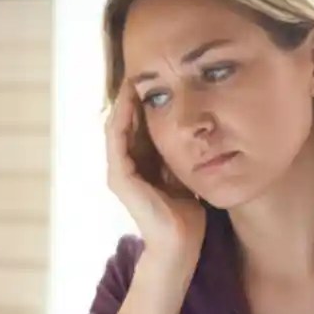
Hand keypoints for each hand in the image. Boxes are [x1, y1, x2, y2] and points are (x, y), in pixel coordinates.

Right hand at [105, 86, 205, 266]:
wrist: (180, 243)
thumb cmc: (187, 214)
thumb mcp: (185, 173)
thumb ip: (182, 154)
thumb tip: (196, 130)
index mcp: (140, 166)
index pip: (138, 127)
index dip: (144, 103)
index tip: (156, 79)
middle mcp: (125, 167)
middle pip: (125, 123)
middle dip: (131, 98)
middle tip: (140, 70)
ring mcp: (119, 172)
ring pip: (116, 127)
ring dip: (122, 103)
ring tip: (131, 79)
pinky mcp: (120, 177)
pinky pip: (116, 139)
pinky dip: (121, 118)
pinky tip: (129, 100)